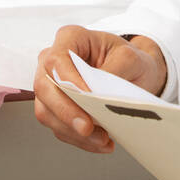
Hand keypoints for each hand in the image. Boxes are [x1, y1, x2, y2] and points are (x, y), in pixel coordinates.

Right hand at [33, 26, 167, 153]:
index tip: (88, 97)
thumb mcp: (131, 57)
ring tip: (101, 139)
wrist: (134, 73)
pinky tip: (99, 141)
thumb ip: (115, 69)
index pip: (57, 60)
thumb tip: (97, 93)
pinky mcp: (55, 108)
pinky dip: (78, 139)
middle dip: (66, 112)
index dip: (68, 80)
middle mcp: (53, 60)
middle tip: (87, 128)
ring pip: (47, 112)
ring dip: (72, 130)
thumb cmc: (129, 60)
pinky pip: (58, 127)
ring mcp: (50, 85)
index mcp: (70, 38)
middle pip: (45, 88)